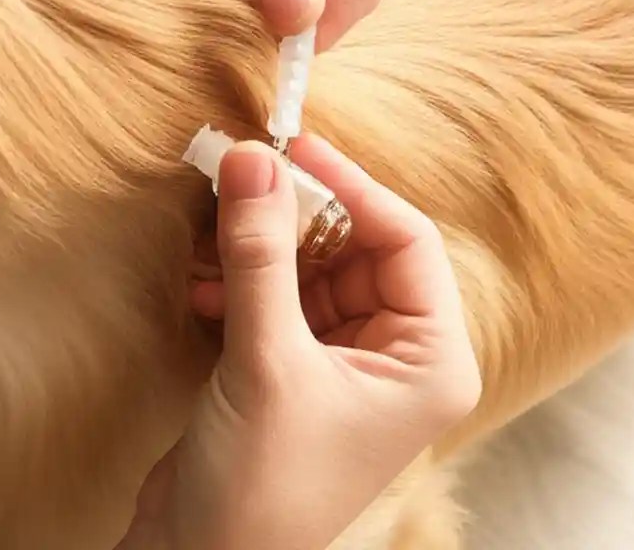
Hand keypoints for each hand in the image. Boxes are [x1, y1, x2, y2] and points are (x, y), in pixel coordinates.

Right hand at [118, 137, 479, 549]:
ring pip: (310, 270)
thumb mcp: (266, 360)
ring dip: (259, 248)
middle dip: (295, 215)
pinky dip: (241, 283)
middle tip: (240, 176)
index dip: (350, 187)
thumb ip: (261, 254)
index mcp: (430, 361)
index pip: (406, 239)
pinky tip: (203, 283)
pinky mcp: (295, 371)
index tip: (292, 147)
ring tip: (212, 233)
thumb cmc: (260, 485)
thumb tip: (252, 159)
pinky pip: (278, 299)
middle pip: (356, 248)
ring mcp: (345, 365)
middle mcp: (397, 359)